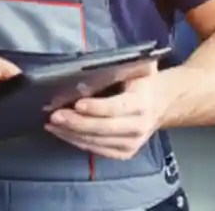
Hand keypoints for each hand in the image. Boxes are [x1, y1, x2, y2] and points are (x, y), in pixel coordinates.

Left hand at [44, 61, 165, 159]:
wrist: (162, 104)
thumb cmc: (143, 82)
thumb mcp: (138, 69)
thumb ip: (122, 67)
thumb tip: (97, 62)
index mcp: (141, 103)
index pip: (116, 108)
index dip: (96, 108)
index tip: (77, 104)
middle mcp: (138, 127)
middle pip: (103, 128)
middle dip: (76, 123)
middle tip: (55, 115)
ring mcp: (132, 143)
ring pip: (96, 141)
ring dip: (71, 134)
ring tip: (52, 124)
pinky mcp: (124, 153)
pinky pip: (97, 150)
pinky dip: (77, 142)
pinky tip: (62, 133)